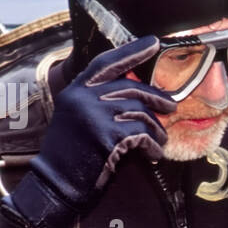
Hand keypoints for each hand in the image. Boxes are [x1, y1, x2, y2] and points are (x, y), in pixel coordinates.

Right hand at [6, 37, 174, 227]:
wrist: (56, 184)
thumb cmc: (71, 154)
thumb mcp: (76, 117)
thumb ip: (98, 100)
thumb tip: (135, 91)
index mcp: (75, 89)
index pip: (106, 62)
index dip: (131, 51)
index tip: (153, 42)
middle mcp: (83, 97)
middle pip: (131, 88)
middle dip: (156, 97)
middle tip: (171, 107)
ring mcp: (95, 116)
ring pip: (141, 113)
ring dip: (156, 129)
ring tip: (160, 140)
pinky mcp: (107, 136)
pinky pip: (142, 134)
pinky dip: (152, 145)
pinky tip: (153, 154)